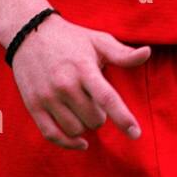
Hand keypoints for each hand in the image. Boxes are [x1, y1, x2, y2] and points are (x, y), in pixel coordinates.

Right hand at [8, 14, 150, 149]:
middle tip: (94, 98)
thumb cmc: (70, 39)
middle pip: (94, 119)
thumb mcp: (97, 41)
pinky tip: (81, 143)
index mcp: (84, 68)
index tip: (136, 134)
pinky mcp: (34, 105)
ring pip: (76, 129)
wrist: (29, 33)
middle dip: (101, 115)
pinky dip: (69, 143)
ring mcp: (48, 97)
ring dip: (85, 124)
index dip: (123, 117)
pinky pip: (53, 135)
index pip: (106, 97)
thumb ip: (122, 54)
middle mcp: (65, 84)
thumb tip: (147, 53)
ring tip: (82, 106)